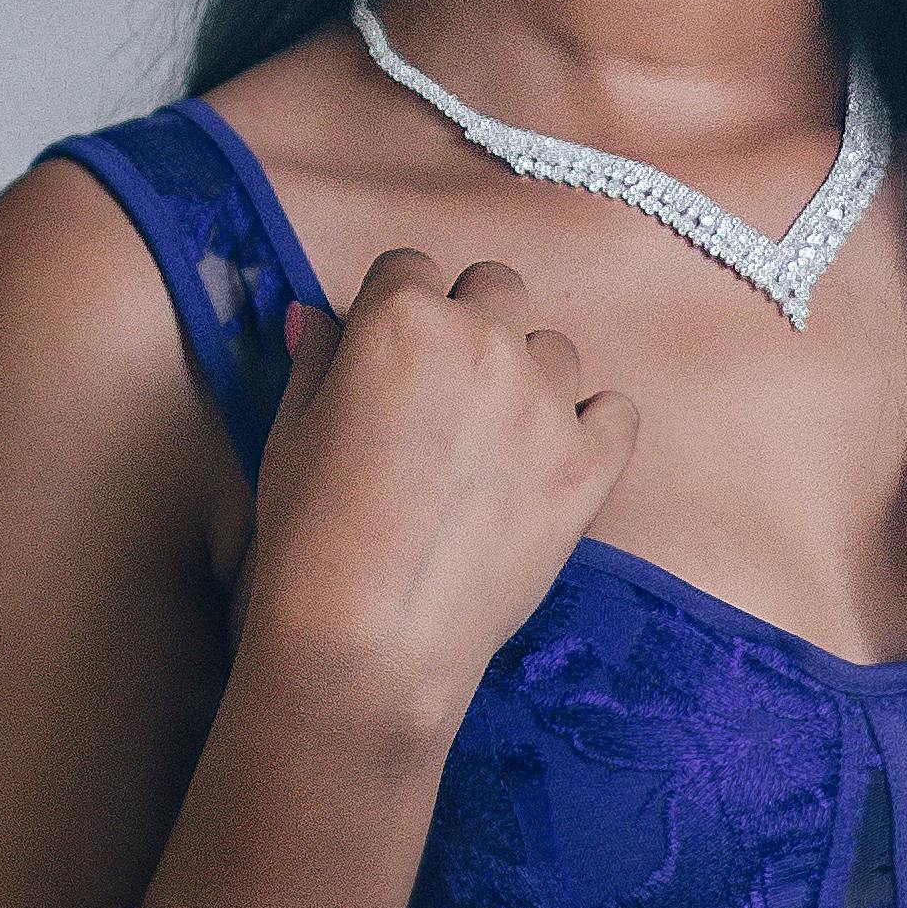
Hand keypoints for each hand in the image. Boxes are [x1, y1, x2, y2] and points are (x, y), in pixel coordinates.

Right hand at [239, 250, 637, 774]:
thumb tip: (315, 319)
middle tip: (442, 395)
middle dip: (469, 323)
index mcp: (400, 318)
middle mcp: (481, 340)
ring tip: (491, 448)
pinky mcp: (589, 464)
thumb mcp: (290, 434)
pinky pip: (617, 411)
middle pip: (493, 285)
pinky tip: (554, 461)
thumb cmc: (310, 540)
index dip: (393, 310)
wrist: (369, 639)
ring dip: (528, 379)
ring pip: (554, 349)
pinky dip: (592, 427)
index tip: (387, 355)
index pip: (409, 268)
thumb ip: (316, 361)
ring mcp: (545, 400)